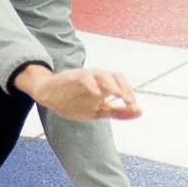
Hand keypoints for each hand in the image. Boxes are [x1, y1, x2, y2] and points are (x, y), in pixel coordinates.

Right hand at [16, 65, 140, 120]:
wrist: (47, 96)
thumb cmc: (72, 102)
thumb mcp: (98, 112)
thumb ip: (118, 112)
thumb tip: (140, 111)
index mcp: (105, 86)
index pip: (122, 85)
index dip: (130, 94)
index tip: (134, 108)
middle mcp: (97, 78)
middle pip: (116, 75)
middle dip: (125, 88)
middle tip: (129, 101)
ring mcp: (85, 76)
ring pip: (102, 74)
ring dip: (111, 84)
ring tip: (117, 95)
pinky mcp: (72, 76)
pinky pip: (84, 77)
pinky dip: (92, 84)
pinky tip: (96, 95)